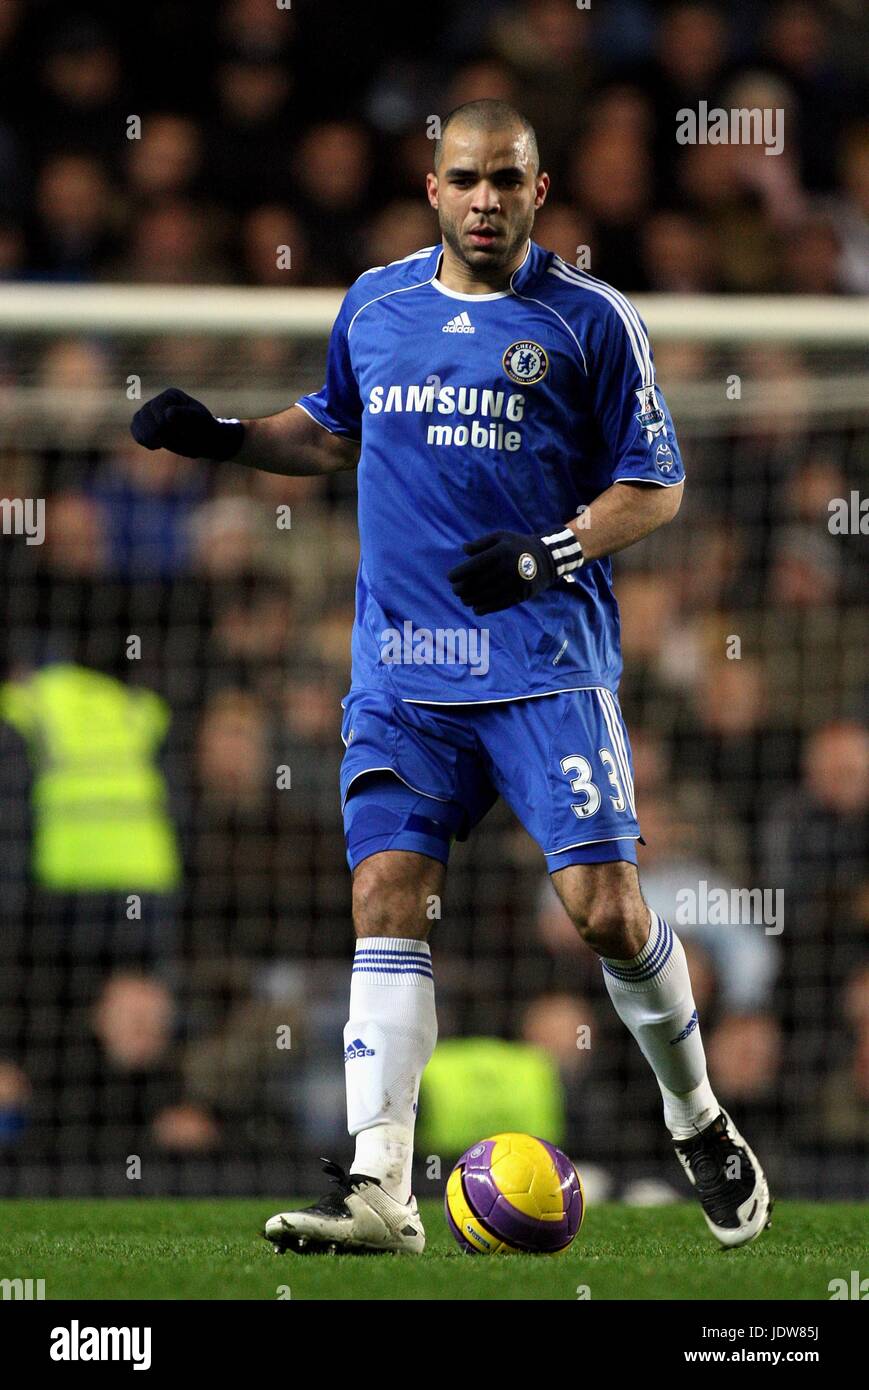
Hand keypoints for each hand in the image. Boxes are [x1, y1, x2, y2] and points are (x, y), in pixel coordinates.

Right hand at [130, 387, 244, 460]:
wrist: (204, 439)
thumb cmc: (203, 427)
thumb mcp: (198, 420)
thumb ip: (184, 415)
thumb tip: (168, 414)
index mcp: (171, 395)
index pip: (157, 407)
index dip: (163, 422)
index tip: (178, 431)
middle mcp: (158, 402)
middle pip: (144, 414)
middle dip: (156, 431)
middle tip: (169, 439)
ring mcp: (151, 413)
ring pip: (137, 421)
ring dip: (148, 436)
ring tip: (160, 443)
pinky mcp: (147, 425)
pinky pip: (135, 429)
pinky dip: (142, 439)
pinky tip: (156, 446)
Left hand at [448, 527, 582, 614]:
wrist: (546, 559)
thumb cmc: (517, 546)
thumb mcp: (501, 537)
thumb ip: (481, 543)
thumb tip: (464, 550)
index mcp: (501, 552)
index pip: (474, 565)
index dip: (459, 573)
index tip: (450, 577)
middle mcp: (507, 568)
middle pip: (477, 582)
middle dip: (462, 588)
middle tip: (455, 590)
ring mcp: (514, 583)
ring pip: (485, 596)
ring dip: (470, 600)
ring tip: (464, 599)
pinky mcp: (519, 595)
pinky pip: (498, 605)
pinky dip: (484, 608)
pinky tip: (475, 608)